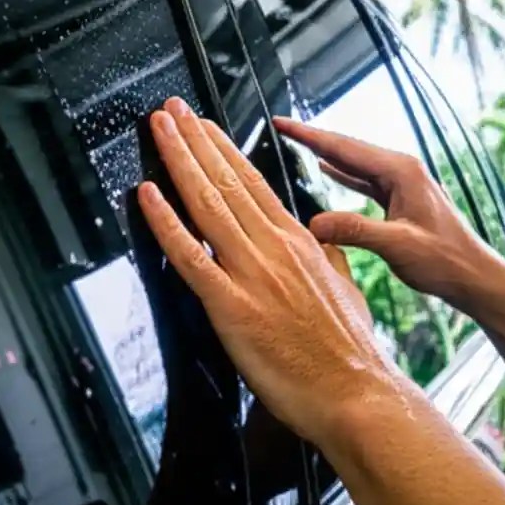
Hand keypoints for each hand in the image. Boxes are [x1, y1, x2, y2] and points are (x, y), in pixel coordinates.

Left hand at [137, 98, 402, 446]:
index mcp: (301, 242)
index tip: (203, 126)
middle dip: (194, 140)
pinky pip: (190, 255)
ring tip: (159, 128)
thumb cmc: (351, 353)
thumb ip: (330, 261)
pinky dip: (166, 221)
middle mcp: (275, 248)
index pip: (254, 183)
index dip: (223, 150)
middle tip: (170, 109)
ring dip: (178, 160)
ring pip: (206, 204)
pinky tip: (146, 194)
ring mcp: (253, 274)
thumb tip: (325, 242)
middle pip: (226, 181)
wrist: (357, 396)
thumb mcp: (348, 292)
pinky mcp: (231, 307)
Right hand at [273, 117, 499, 308]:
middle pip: (348, 149)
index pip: (345, 147)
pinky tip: (326, 169)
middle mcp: (401, 170)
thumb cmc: (444, 260)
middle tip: (280, 126)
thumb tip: (313, 224)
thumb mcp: (397, 245)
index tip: (281, 122)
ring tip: (296, 143)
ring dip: (326, 153)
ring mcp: (401, 183)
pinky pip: (364, 180)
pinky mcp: (400, 199)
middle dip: (313, 138)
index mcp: (400, 171)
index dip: (309, 135)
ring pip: (355, 163)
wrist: (472, 275)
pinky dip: (343, 173)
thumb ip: (355, 231)